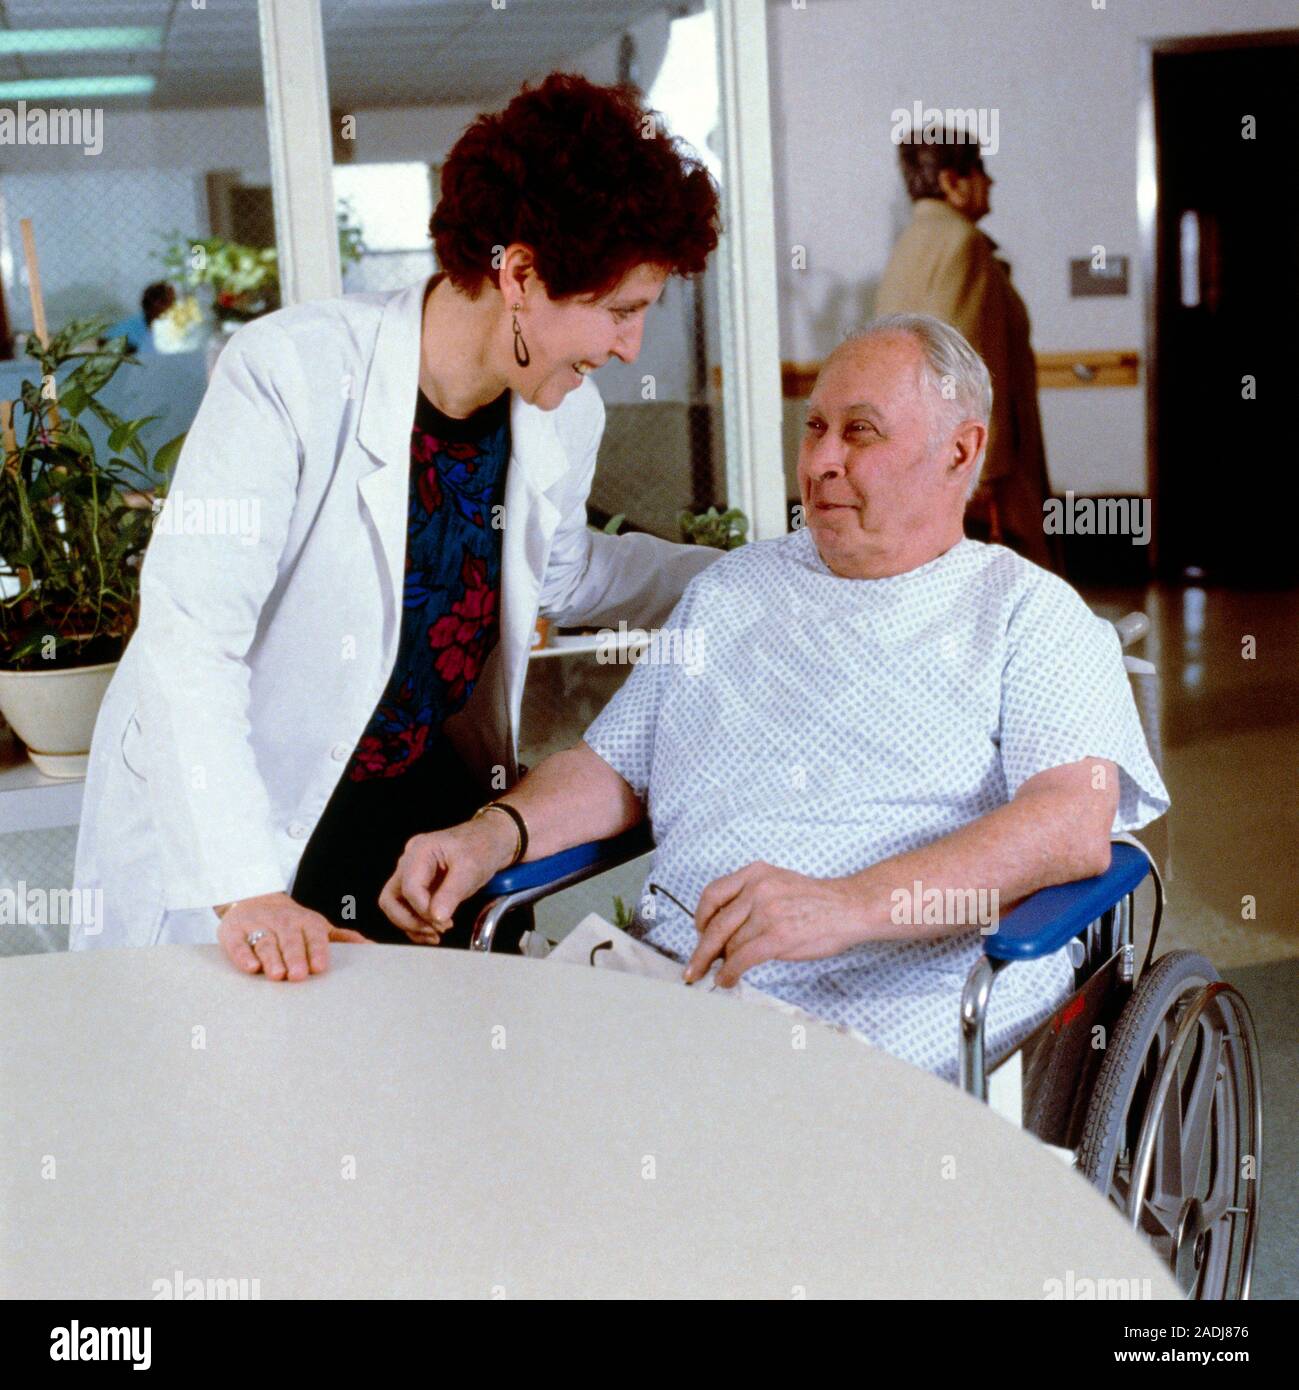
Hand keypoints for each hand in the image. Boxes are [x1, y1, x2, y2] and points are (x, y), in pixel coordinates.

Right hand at [216, 892, 369, 980]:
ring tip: (276, 975)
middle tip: (298, 975)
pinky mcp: (233, 931)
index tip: (320, 967)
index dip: (317, 950)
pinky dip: (242, 954)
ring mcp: (257, 925)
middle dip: (295, 957)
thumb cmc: (291, 923)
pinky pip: (237, 944)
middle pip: (290, 940)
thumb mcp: (315, 926)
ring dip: (272, 958)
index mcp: (305, 921)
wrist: (253, 899)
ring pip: (265, 942)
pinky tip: (250, 967)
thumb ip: (340, 938)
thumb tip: (371, 947)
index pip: (313, 935)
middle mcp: (282, 921)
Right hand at [378, 814, 517, 943]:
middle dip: (409, 920)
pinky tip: (433, 931)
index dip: (423, 910)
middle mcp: (410, 861)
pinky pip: (407, 908)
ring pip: (395, 906)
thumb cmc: (481, 847)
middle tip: (435, 930)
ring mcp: (412, 873)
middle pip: (391, 898)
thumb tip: (436, 917)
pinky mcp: (419, 884)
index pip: (409, 888)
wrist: (490, 841)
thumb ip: (452, 893)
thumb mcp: (471, 869)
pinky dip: (417, 922)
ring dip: (412, 924)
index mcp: (420, 851)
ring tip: (436, 934)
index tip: (443, 922)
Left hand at [684, 862, 869, 987]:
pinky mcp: (776, 937)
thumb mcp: (778, 883)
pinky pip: (741, 959)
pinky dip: (729, 973)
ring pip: (729, 944)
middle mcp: (757, 890)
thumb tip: (725, 930)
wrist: (850, 908)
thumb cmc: (817, 901)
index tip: (698, 933)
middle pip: (715, 924)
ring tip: (716, 975)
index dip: (700, 917)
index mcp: (755, 873)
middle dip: (701, 950)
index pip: (713, 893)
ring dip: (719, 964)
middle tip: (692, 967)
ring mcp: (766, 913)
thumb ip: (751, 898)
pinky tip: (727, 980)